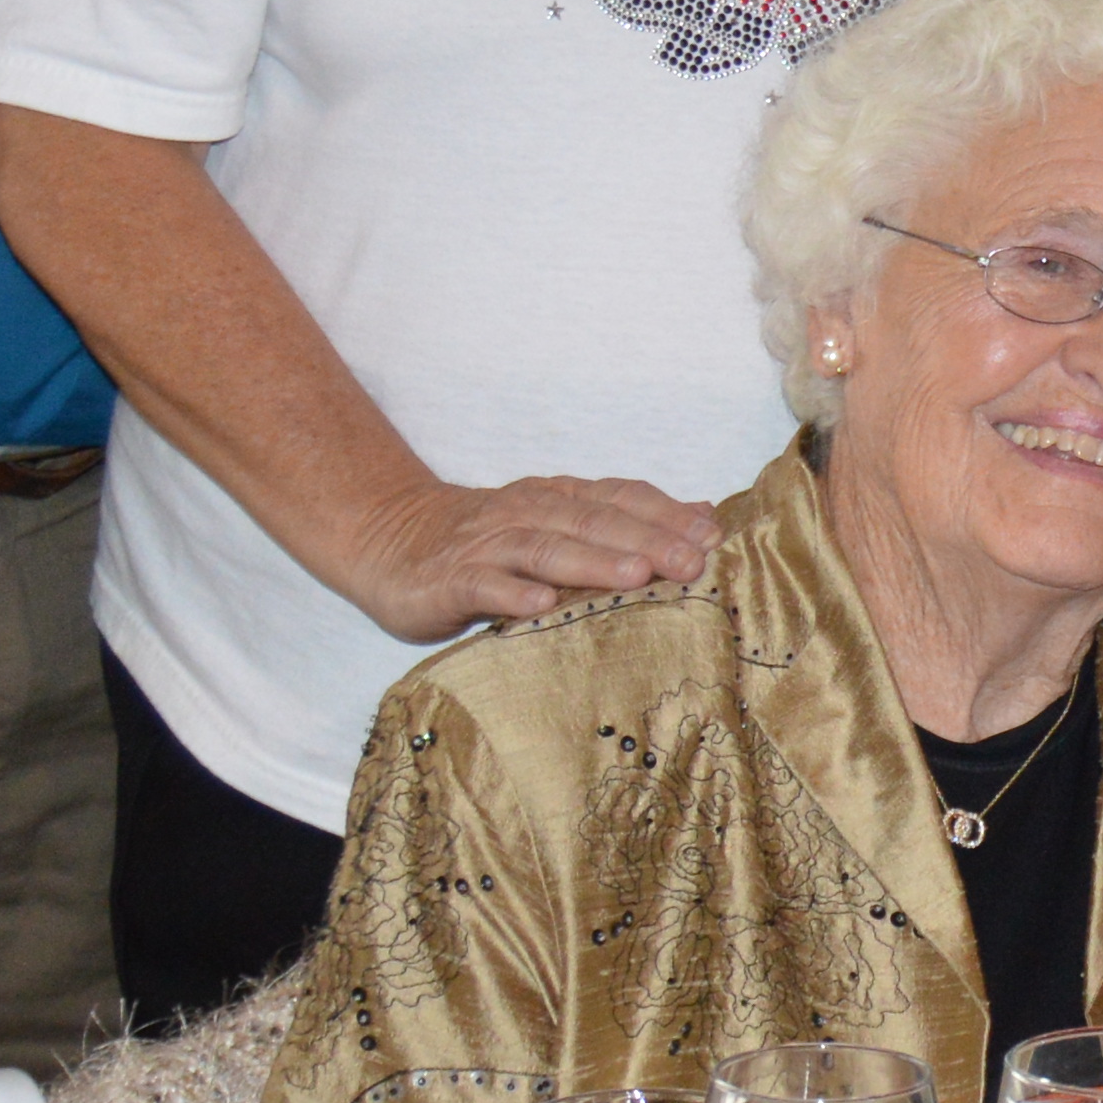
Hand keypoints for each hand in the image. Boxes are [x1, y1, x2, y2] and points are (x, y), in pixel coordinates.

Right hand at [320, 475, 721, 640]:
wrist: (390, 539)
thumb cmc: (491, 542)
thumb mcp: (560, 523)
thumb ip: (626, 521)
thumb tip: (705, 517)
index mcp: (559, 498)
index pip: (620, 497)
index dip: (666, 514)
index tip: (712, 536)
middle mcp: (527, 512)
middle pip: (592, 521)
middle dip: (646, 539)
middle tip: (691, 561)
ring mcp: (487, 544)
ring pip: (546, 547)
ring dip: (592, 561)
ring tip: (635, 576)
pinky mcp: (450, 579)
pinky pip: (483, 584)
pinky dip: (513, 592)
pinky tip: (541, 605)